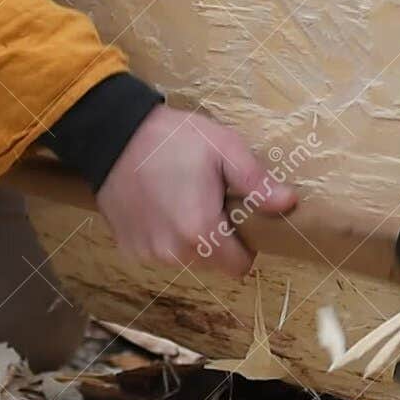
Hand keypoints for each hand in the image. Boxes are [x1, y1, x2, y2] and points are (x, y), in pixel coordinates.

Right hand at [95, 106, 296, 276]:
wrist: (112, 133)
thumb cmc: (171, 138)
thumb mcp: (223, 148)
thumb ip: (256, 181)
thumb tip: (288, 203)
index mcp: (201, 232)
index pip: (239, 266)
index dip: (244, 244)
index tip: (235, 215)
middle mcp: (172, 252)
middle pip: (212, 264)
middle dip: (216, 240)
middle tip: (207, 200)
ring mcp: (147, 252)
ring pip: (184, 259)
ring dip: (188, 239)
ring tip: (179, 198)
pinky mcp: (128, 247)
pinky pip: (158, 251)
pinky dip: (162, 235)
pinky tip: (157, 204)